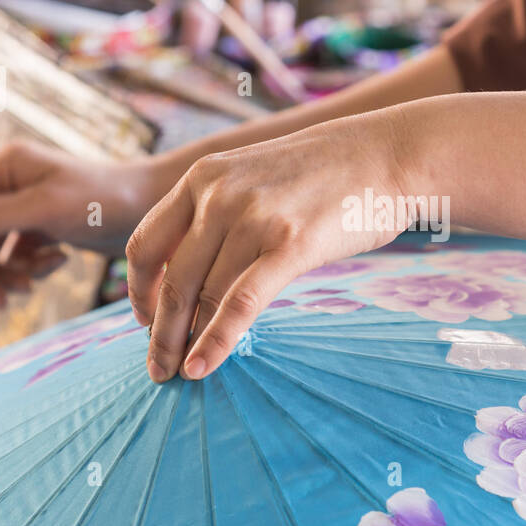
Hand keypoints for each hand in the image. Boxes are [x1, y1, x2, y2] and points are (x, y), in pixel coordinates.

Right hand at [0, 140, 164, 307]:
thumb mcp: (43, 209)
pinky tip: (59, 262)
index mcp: (4, 168)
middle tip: (0, 300)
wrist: (149, 208)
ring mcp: (27, 208)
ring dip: (10, 273)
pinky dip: (34, 268)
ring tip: (33, 284)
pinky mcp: (44, 229)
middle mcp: (10, 185)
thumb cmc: (101, 200)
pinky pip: (21, 258)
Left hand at [127, 109, 415, 381]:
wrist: (386, 154)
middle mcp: (219, 196)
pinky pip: (241, 304)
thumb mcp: (255, 175)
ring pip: (203, 296)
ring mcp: (254, 220)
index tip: (145, 318)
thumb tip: (197, 267)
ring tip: (179, 372)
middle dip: (159, 331)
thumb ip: (220, 211)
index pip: (146, 243)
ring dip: (184, 342)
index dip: (138, 289)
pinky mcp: (290, 246)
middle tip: (156, 366)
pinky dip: (216, 341)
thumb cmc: (326, 172)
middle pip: (171, 279)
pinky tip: (201, 366)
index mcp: (203, 177)